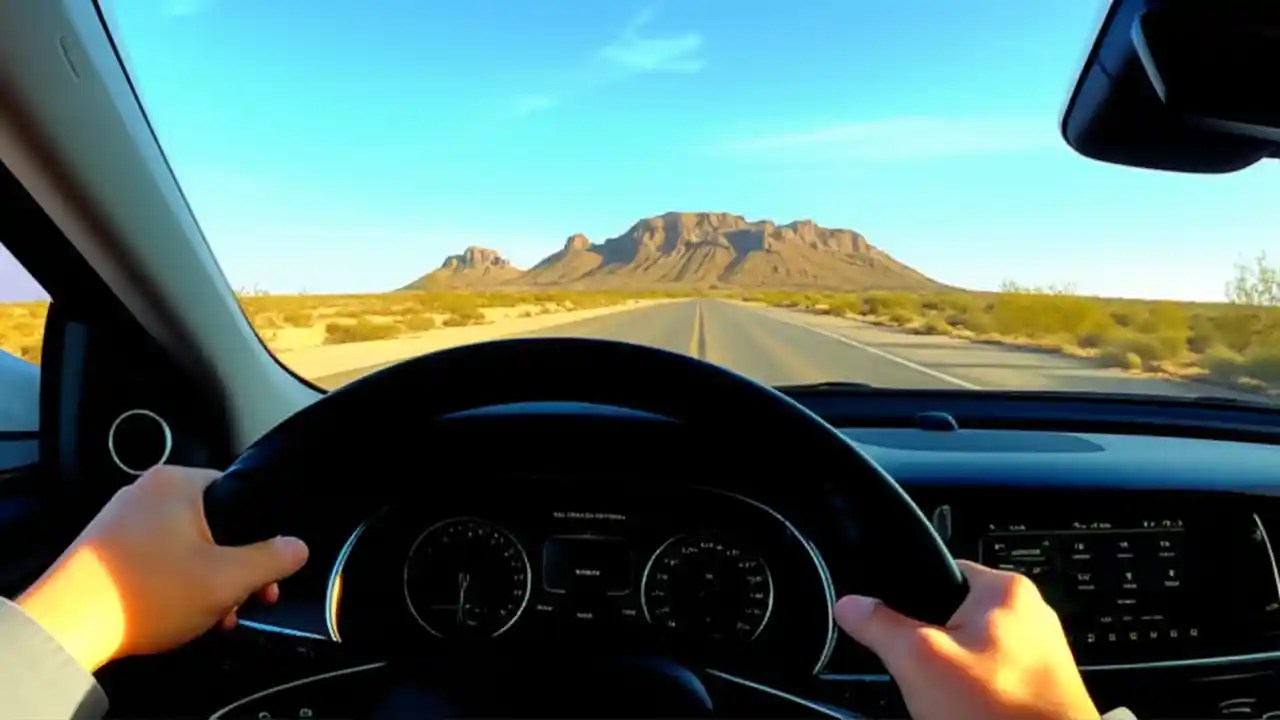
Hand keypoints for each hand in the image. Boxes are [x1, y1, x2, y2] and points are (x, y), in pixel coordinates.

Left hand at [17, 465, 308, 670]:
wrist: (67, 624)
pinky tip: (181, 612)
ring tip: (213, 614)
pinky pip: (156, 557)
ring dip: (208, 580)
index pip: (239, 495)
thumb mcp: (228, 579)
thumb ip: (272, 559)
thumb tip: (297, 547)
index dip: (261, 536)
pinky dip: (175, 581)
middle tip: (245, 600)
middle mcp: (147, 490)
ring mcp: (121, 518)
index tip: (269, 572)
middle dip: (234, 567)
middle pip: (214, 525)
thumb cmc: (149, 591)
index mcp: (178, 481)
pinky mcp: (105, 547)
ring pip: (186, 545)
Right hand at [834, 560, 1098, 719]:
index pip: (942, 572)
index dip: (912, 601)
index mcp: (1006, 589)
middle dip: (935, 648)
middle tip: (930, 675)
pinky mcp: (1044, 686)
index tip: (902, 631)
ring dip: (957, 676)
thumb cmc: (998, 712)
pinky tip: (973, 713)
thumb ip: (881, 626)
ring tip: (953, 700)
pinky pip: (996, 679)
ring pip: (974, 653)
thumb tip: (851, 605)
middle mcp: (1032, 613)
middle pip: (955, 617)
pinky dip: (979, 696)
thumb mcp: (920, 662)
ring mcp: (1042, 652)